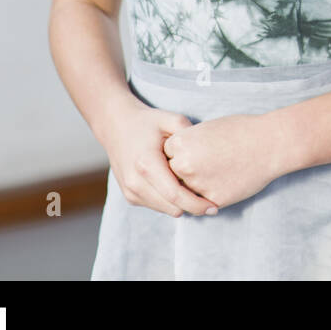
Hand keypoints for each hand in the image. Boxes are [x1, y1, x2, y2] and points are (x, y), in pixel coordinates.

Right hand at [99, 98, 218, 217]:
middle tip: (212, 201)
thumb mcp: (172, 119)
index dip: (197, 204)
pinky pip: (157, 206)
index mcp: (147, 163)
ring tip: (195, 189)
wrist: (116, 126)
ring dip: (182, 204)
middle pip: (172, 207)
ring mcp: (130, 191)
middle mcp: (135, 181)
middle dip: (193, 207)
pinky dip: (170, 201)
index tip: (215, 207)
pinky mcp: (130, 195)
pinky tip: (178, 185)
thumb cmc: (148, 122)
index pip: (175, 195)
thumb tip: (209, 154)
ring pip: (165, 210)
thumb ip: (191, 135)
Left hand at [161, 113, 281, 209]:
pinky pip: (204, 202)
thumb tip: (177, 157)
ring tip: (216, 173)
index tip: (194, 151)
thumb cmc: (242, 131)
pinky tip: (226, 181)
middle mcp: (184, 165)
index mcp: (181, 144)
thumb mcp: (207, 128)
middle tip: (205, 164)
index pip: (167, 154)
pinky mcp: (213, 200)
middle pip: (173, 174)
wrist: (270, 143)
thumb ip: (188, 143)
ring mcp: (197, 185)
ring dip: (196, 186)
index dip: (180, 153)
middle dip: (184, 171)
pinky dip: (211, 195)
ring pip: (186, 191)